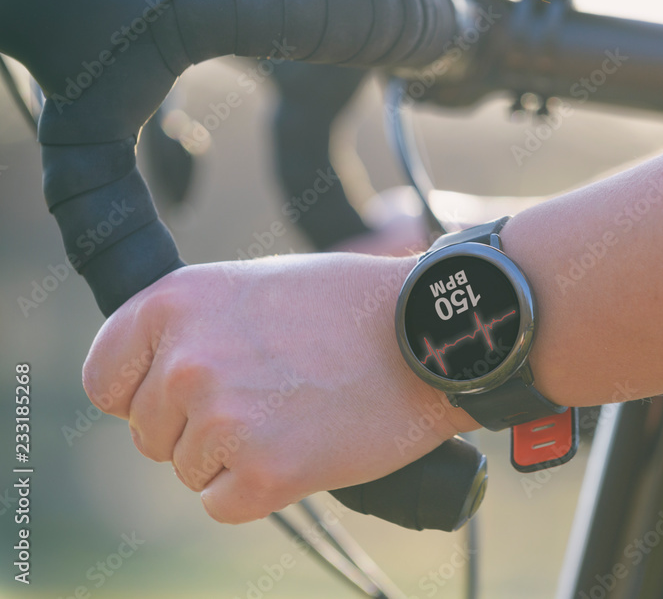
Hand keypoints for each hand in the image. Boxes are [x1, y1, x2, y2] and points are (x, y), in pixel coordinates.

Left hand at [82, 253, 476, 523]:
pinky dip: (260, 490)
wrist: (429, 335)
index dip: (142, 395)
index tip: (182, 398)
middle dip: (198, 428)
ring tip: (296, 415)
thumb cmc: (351, 306)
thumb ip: (193, 328)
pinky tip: (304, 449)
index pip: (106, 380)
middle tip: (267, 400)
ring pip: (190, 470)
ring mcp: (223, 419)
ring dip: (235, 457)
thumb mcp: (254, 286)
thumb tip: (155, 383)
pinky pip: (224, 504)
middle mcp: (186, 361)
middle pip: (149, 433)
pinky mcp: (264, 473)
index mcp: (174, 302)